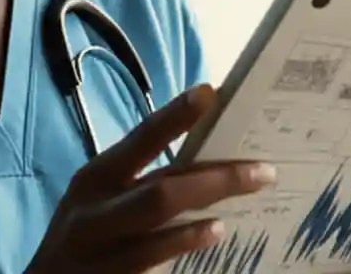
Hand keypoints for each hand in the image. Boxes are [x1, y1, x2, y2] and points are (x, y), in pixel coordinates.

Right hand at [25, 84, 276, 273]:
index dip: (175, 116)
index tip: (211, 93)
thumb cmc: (86, 234)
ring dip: (205, 208)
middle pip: (159, 189)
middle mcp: (95, 209)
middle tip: (264, 170)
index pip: (141, 139)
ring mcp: (99, 247)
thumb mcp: (102, 200)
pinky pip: (147, 262)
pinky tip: (213, 234)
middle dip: (215, 177)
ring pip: (154, 222)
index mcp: (97, 177)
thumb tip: (210, 164)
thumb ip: (144, 183)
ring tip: (243, 198)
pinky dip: (182, 245)